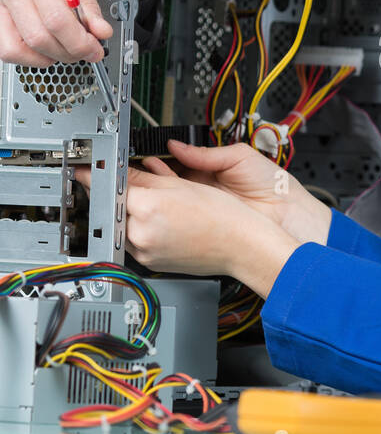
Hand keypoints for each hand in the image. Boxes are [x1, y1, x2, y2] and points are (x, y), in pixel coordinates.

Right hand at [0, 0, 112, 64]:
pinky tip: (40, 43)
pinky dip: (22, 49)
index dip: (79, 43)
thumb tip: (99, 32)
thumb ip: (89, 2)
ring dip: (40, 58)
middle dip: (66, 53)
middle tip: (84, 51)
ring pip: (10, 47)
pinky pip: (1, 39)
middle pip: (36, 38)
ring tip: (61, 49)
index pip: (57, 21)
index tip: (94, 49)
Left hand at [75, 159, 287, 278]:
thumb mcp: (180, 185)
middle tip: (135, 185)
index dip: (95, 176)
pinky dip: (141, 229)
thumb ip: (145, 177)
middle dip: (119, 195)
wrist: (241, 245)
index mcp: (147, 208)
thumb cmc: (221, 216)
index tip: (86, 170)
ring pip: (123, 225)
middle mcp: (140, 233)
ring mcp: (144, 251)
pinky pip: (135, 241)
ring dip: (130, 213)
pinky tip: (163, 222)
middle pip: (113, 207)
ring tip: (158, 206)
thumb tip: (123, 170)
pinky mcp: (150, 263)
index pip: (108, 187)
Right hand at [144, 139, 332, 247]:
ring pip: (169, 199)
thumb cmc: (272, 185)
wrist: (288, 214)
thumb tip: (176, 146)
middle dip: (153, 175)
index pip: (177, 163)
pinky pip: (179, 216)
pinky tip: (157, 201)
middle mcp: (203, 189)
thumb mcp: (238, 157)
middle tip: (137, 169)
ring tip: (142, 182)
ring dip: (156, 191)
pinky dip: (167, 209)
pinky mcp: (202, 225)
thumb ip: (206, 154)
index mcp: (210, 169)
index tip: (145, 155)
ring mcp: (201, 208)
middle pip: (168, 181)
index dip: (161, 159)